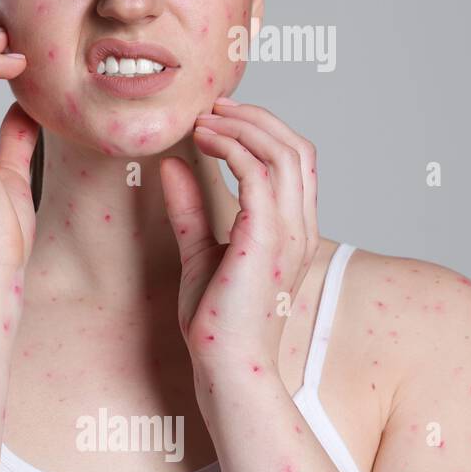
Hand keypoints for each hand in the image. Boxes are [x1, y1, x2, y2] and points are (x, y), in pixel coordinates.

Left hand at [158, 98, 319, 380]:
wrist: (224, 364)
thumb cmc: (216, 320)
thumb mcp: (197, 250)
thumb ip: (189, 208)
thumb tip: (170, 165)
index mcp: (292, 229)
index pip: (296, 160)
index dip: (263, 128)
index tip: (220, 116)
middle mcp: (300, 227)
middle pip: (296, 147)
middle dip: (256, 118)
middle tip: (213, 107)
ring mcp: (289, 233)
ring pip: (282, 153)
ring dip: (241, 128)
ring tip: (204, 121)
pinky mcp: (265, 239)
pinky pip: (259, 175)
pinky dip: (233, 149)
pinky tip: (203, 145)